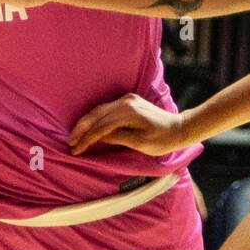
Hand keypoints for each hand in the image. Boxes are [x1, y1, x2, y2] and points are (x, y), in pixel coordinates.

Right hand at [69, 93, 194, 156]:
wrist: (179, 128)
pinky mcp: (128, 102)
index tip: (76, 149)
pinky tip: (88, 127)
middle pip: (96, 114)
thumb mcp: (140, 143)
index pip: (101, 126)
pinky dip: (95, 119)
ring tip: (75, 137)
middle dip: (81, 129)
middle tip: (70, 143)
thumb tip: (97, 138)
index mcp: (128, 111)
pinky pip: (106, 110)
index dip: (87, 138)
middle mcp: (125, 102)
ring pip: (99, 110)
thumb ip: (117, 138)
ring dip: (86, 123)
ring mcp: (126, 100)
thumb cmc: (162, 139)